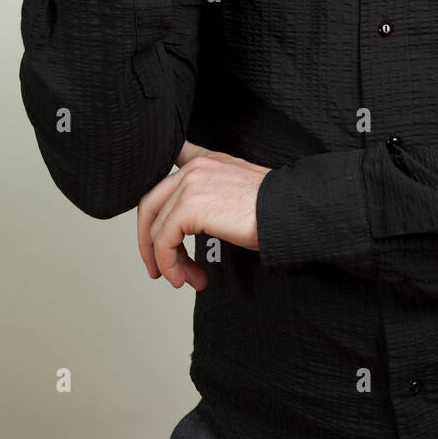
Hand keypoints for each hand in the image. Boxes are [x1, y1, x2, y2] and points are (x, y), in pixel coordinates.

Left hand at [137, 141, 271, 290]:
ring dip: (165, 261)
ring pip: (155, 228)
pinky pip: (164, 241)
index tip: (153, 206)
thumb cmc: (272, 208)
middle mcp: (194, 168)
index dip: (158, 181)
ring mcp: (189, 185)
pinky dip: (169, 264)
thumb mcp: (238, 190)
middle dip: (150, 241)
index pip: (172, 159)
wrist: (287, 211)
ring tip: (182, 279)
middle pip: (150, 204)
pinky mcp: (189, 207)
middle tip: (160, 266)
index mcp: (207, 160)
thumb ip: (214, 193)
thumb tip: (200, 218)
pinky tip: (183, 277)